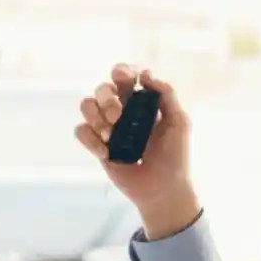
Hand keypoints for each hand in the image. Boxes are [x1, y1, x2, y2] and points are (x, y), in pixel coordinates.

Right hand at [76, 65, 200, 240]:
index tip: (124, 77)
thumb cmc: (176, 156)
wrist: (163, 189)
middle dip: (107, 99)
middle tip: (118, 117)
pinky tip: (106, 153)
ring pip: (86, 104)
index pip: (126, 76)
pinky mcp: (97, 146)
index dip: (121, 71)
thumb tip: (146, 74)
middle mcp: (122, 110)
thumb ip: (168, 94)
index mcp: (142, 101)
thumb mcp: (180, 122)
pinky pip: (81, 131)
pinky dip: (89, 139)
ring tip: (110, 135)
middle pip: (102, 88)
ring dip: (95, 116)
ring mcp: (108, 128)